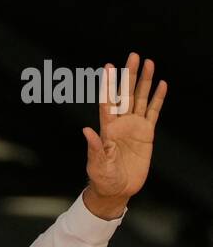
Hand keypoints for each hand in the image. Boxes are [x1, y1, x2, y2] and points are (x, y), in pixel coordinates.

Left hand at [82, 52, 166, 204]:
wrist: (117, 190)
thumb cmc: (103, 179)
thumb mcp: (97, 166)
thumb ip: (95, 148)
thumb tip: (86, 131)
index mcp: (107, 130)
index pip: (108, 103)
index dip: (108, 85)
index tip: (108, 67)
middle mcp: (121, 124)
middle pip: (126, 94)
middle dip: (129, 75)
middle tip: (133, 56)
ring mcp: (134, 127)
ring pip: (141, 99)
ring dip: (145, 81)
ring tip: (149, 63)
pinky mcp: (146, 134)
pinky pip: (153, 113)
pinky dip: (157, 99)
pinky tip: (161, 85)